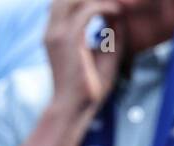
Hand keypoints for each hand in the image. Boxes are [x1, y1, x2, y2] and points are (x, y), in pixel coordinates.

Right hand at [45, 0, 123, 114]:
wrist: (74, 107)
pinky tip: (118, 11)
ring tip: (118, 2)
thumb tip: (120, 14)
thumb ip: (112, 34)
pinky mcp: (68, 39)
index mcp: (56, 31)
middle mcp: (53, 28)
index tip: (111, 2)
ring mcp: (57, 32)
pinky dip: (104, 7)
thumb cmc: (90, 87)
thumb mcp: (105, 55)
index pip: (66, 1)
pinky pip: (87, 12)